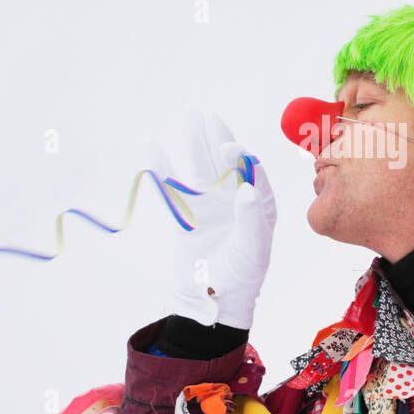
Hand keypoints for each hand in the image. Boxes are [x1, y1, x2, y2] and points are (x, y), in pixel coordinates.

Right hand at [144, 109, 276, 328]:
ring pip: (202, 166)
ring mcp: (210, 203)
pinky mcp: (187, 212)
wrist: (214, 298)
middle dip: (219, 137)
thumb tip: (247, 188)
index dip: (241, 157)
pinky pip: (174, 186)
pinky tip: (153, 146)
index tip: (230, 148)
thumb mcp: (254, 248)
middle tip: (209, 116)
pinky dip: (163, 167)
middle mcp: (235, 197)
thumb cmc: (243, 274)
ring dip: (196, 142)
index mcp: (259, 203)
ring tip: (191, 115)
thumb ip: (251, 218)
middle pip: (226, 161)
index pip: (252, 171)